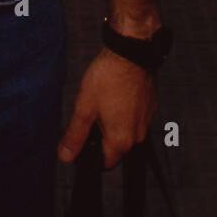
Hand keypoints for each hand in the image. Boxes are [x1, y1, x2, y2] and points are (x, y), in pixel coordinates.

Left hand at [57, 47, 156, 169]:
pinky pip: (135, 118)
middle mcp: (138, 135)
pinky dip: (124, 112)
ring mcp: (146, 121)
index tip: (82, 138)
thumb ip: (75, 135)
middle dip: (102, 136)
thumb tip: (65, 156)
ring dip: (113, 123)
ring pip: (125, 131)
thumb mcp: (84, 108)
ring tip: (103, 100)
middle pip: (116, 147)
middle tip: (91, 112)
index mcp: (121, 140)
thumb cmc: (107, 78)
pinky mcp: (150, 107)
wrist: (130, 53)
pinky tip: (115, 95)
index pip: (105, 163)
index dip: (91, 154)